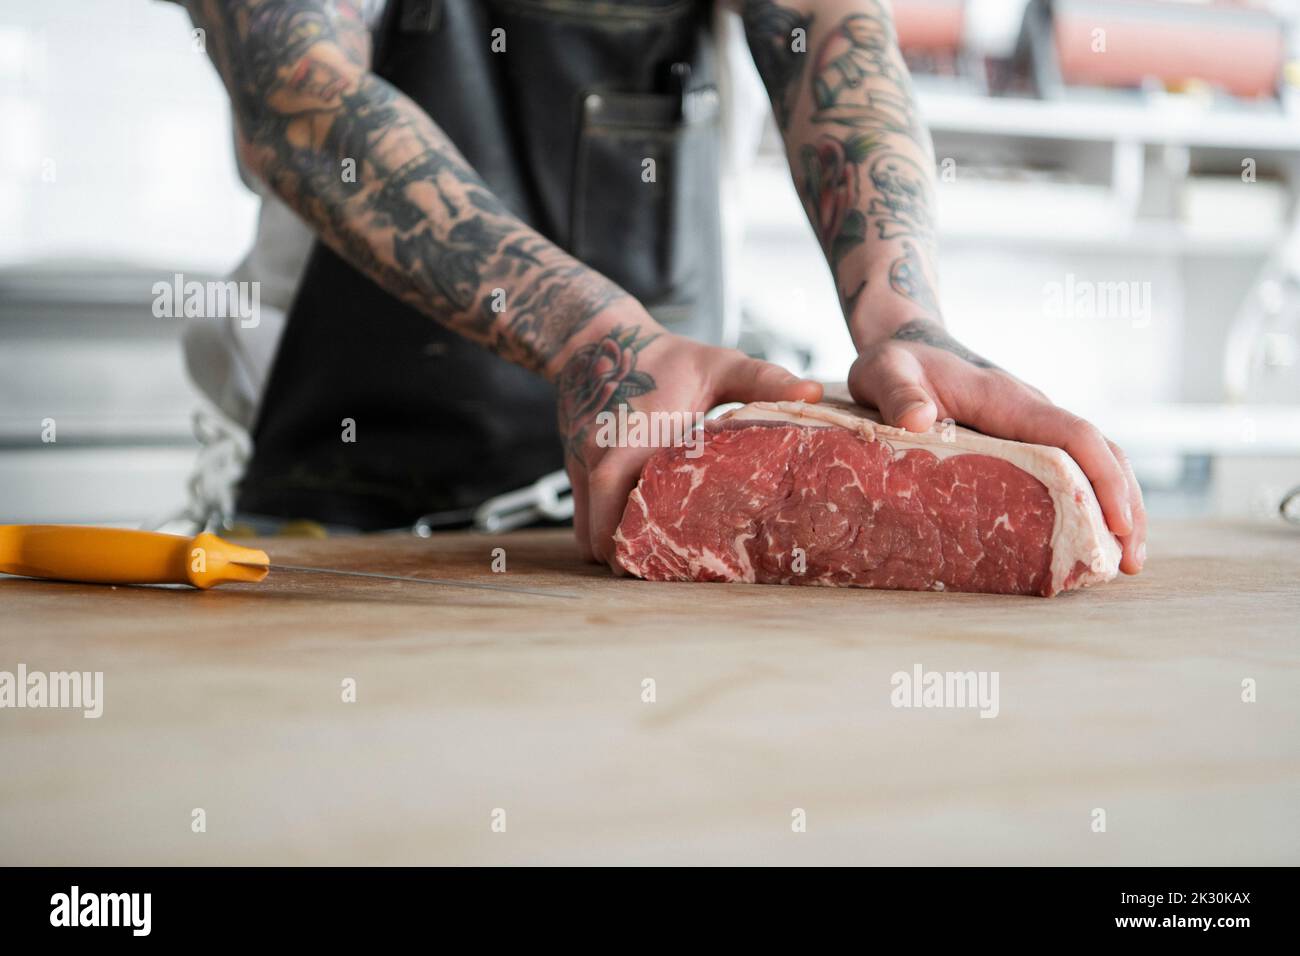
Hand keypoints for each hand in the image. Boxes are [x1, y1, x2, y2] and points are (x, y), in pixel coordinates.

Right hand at [553, 313, 822, 565]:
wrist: (598, 337)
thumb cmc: (666, 356)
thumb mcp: (719, 363)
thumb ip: (764, 380)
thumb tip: (815, 393)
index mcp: (632, 442)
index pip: (614, 507)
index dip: (633, 544)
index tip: (666, 565)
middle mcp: (597, 459)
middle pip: (595, 534)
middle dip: (626, 556)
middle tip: (668, 568)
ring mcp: (579, 466)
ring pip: (585, 529)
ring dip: (611, 543)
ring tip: (652, 554)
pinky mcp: (575, 467)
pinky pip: (583, 512)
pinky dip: (603, 526)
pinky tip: (636, 526)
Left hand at [847, 318, 1146, 574]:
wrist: (904, 343)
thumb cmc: (896, 362)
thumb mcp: (884, 371)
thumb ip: (897, 393)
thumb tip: (917, 420)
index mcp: (1007, 401)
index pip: (1075, 435)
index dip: (1103, 478)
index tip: (1118, 523)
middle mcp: (1031, 412)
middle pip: (1101, 453)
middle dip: (1124, 505)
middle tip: (1131, 564)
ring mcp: (1031, 427)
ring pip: (1092, 462)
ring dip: (1115, 507)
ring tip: (1122, 563)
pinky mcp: (1021, 441)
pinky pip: (1068, 469)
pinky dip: (1088, 502)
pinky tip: (1086, 538)